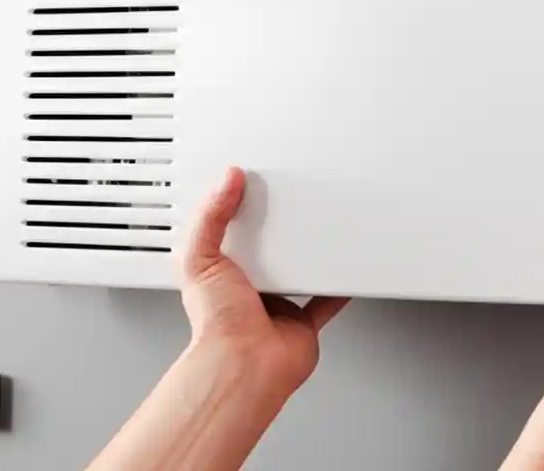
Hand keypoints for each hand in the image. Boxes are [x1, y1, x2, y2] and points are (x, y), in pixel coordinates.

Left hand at [182, 166, 349, 397]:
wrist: (243, 364)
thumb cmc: (216, 325)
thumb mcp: (199, 256)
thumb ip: (211, 216)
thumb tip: (226, 181)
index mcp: (219, 273)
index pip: (226, 234)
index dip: (234, 212)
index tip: (248, 186)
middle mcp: (247, 290)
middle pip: (266, 252)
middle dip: (276, 233)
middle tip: (288, 204)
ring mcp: (276, 306)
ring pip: (297, 274)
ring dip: (307, 257)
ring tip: (317, 230)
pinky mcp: (302, 323)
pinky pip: (325, 302)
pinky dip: (337, 288)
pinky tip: (344, 270)